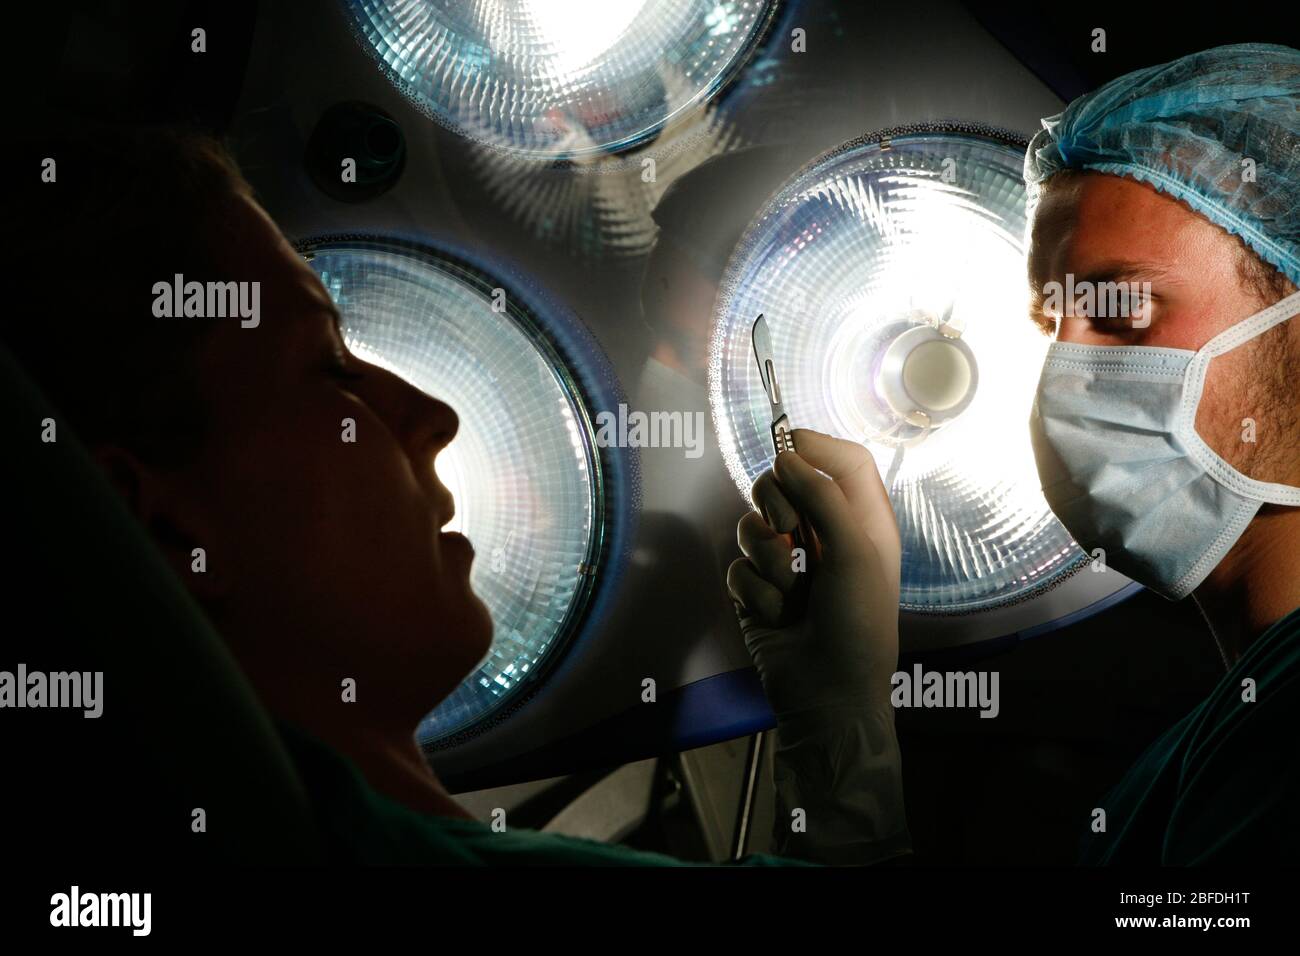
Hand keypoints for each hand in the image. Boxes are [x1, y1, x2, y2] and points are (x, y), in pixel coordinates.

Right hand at [727, 429, 901, 717]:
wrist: (829, 693)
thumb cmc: (858, 623)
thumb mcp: (855, 552)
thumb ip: (823, 495)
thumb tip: (786, 455)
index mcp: (861, 520)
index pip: (842, 459)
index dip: (814, 445)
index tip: (787, 445)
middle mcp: (823, 534)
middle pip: (783, 482)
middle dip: (778, 504)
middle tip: (791, 530)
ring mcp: (786, 561)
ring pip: (751, 525)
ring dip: (769, 559)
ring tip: (792, 592)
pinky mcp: (756, 589)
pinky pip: (738, 567)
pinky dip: (755, 591)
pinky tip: (777, 616)